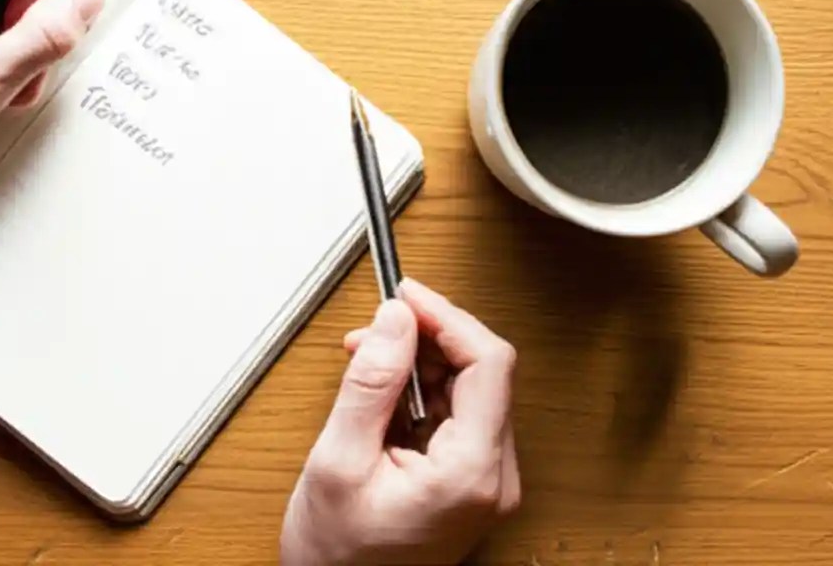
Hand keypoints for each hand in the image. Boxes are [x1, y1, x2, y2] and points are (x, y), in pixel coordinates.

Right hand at [280, 279, 519, 564]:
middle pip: (482, 372)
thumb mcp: (338, 461)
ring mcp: (486, 481)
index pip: (488, 364)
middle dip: (427, 338)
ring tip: (366, 363)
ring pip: (469, 389)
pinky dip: (420, 393)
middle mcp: (494, 477)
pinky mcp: (471, 482)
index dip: (447, 316)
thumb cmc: (339, 558)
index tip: (407, 294)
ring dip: (419, 364)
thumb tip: (393, 320)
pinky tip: (381, 396)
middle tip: (373, 328)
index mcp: (472, 472)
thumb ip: (370, 383)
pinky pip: (458, 416)